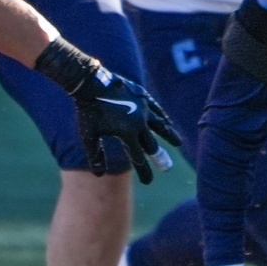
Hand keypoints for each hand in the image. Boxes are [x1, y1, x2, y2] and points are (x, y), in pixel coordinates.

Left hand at [75, 68, 180, 182]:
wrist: (90, 83)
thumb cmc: (88, 111)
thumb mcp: (89, 136)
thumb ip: (96, 155)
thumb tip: (99, 175)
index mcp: (128, 133)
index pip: (138, 158)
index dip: (144, 171)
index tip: (148, 182)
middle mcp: (140, 122)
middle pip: (152, 145)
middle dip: (159, 159)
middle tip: (166, 169)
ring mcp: (144, 108)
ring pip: (160, 125)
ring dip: (169, 135)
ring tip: (178, 143)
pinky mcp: (143, 97)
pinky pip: (157, 110)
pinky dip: (163, 118)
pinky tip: (168, 122)